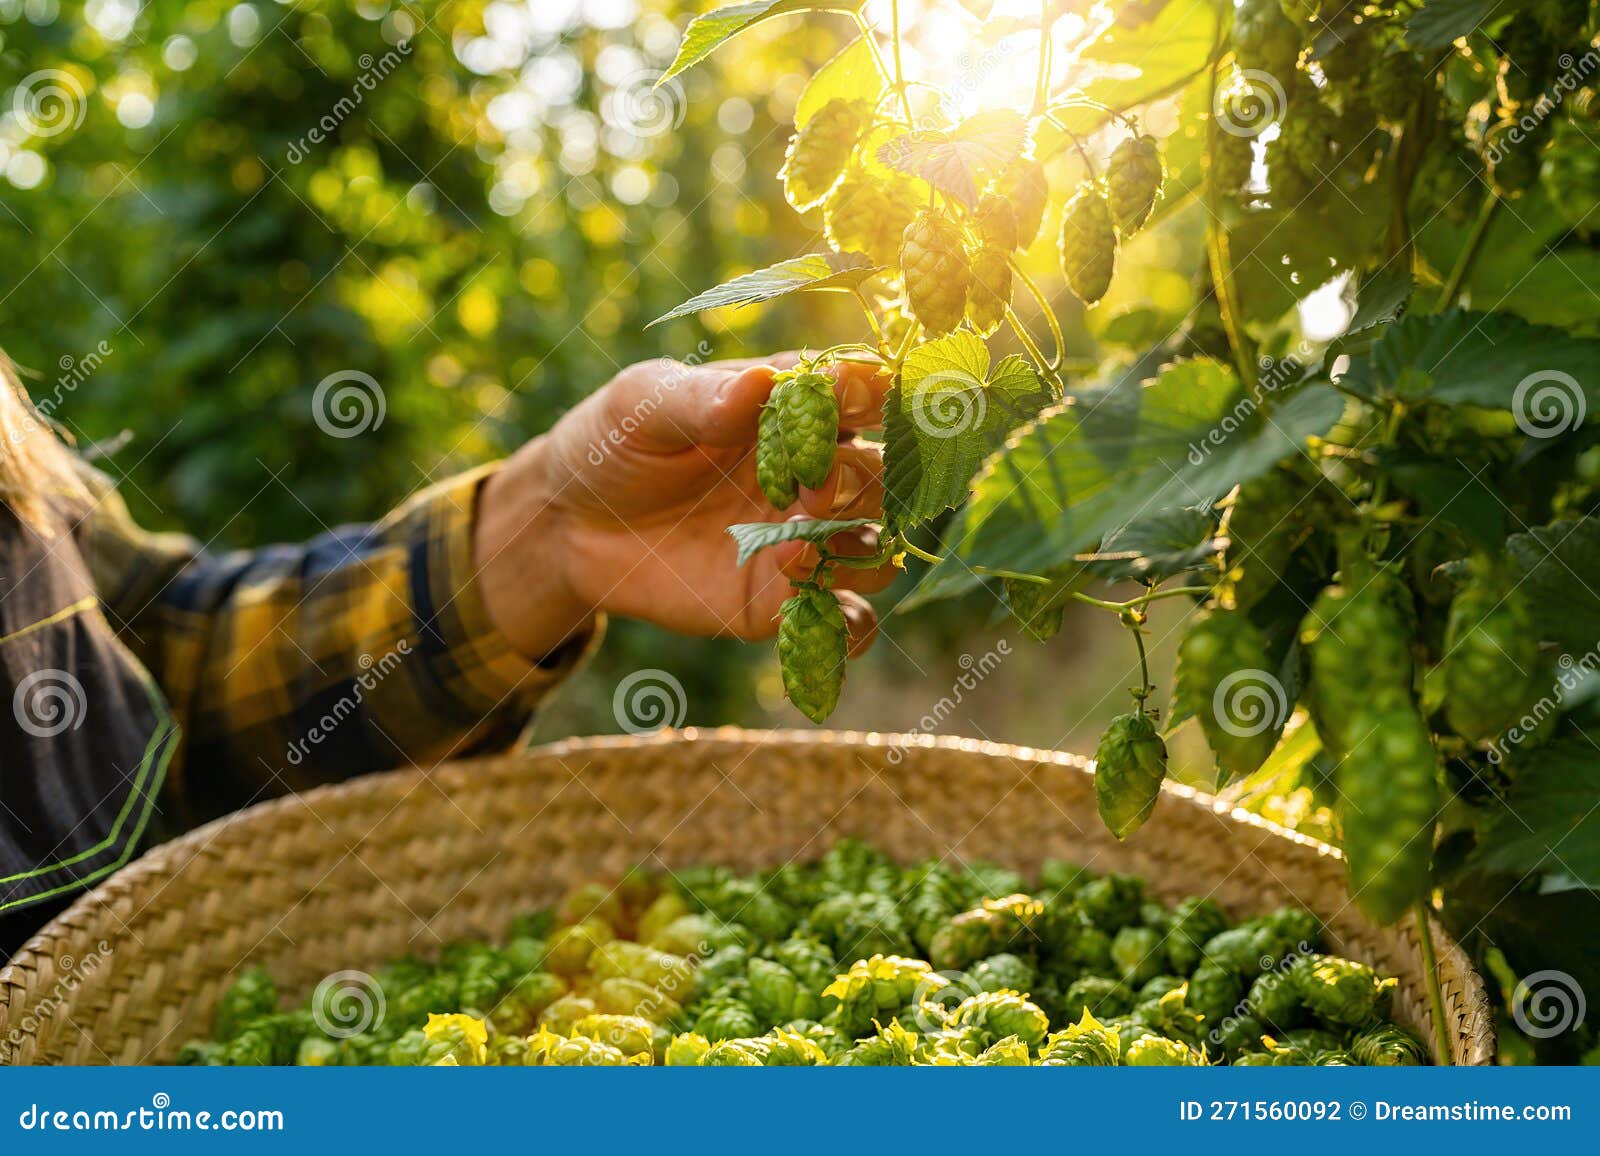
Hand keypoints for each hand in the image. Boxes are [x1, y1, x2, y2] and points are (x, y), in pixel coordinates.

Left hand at [473, 354, 897, 660]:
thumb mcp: (644, 406)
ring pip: (877, 545)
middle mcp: (816, 471)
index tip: (842, 397)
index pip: (863, 391)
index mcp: (793, 407)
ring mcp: (806, 538)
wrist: (573, 526)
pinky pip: (850, 622)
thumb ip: (700, 401)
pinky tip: (812, 610)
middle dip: (858, 482)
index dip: (868, 393)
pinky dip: (852, 627)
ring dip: (856, 550)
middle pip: (881, 474)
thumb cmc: (616, 443)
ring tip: (793, 553)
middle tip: (807, 492)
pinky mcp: (785, 600)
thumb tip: (757, 384)